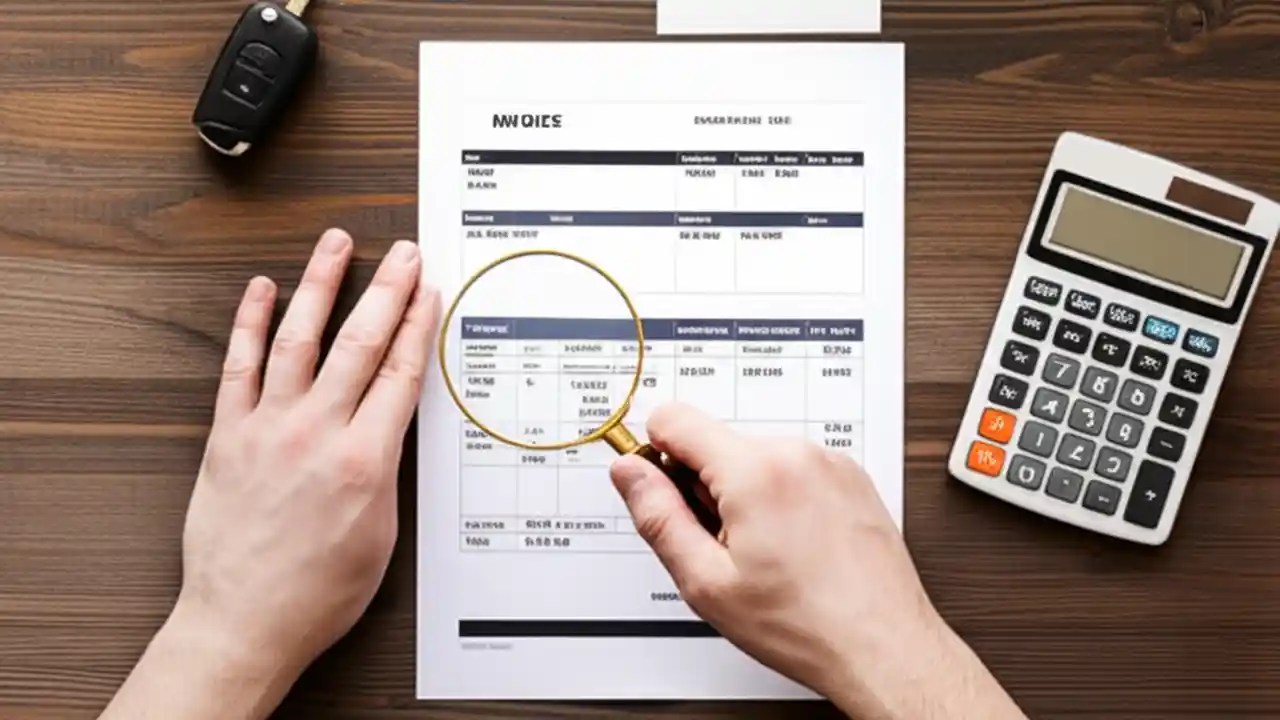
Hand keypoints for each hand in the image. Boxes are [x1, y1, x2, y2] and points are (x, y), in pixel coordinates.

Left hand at [101, 230, 439, 719]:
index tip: (430, 292)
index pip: (399, 374)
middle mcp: (316, 434)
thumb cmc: (315, 593)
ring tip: (337, 245)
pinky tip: (260, 290)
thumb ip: (387, 469)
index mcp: (364, 461)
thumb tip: (391, 425)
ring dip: (321, 285)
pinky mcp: (228, 436)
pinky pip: (239, 367)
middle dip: (388, 290)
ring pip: (299, 339)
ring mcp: (267, 429)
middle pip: (360, 344)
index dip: (419, 325)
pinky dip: (249, 323)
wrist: (244, 621)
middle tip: (404, 254)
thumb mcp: (381, 533)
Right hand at [610, 403, 1024, 719]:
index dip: (656, 456)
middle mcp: (797, 454)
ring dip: (744, 496)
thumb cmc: (806, 624)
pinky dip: (782, 499)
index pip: (675, 419)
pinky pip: (793, 471)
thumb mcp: (707, 582)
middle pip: (716, 443)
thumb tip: (630, 473)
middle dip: (705, 488)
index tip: (663, 494)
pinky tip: (792, 547)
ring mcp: (830, 463)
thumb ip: (657, 517)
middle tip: (722, 547)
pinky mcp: (850, 477)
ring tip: (764, 554)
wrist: (883, 646)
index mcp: (756, 471)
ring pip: (755, 459)